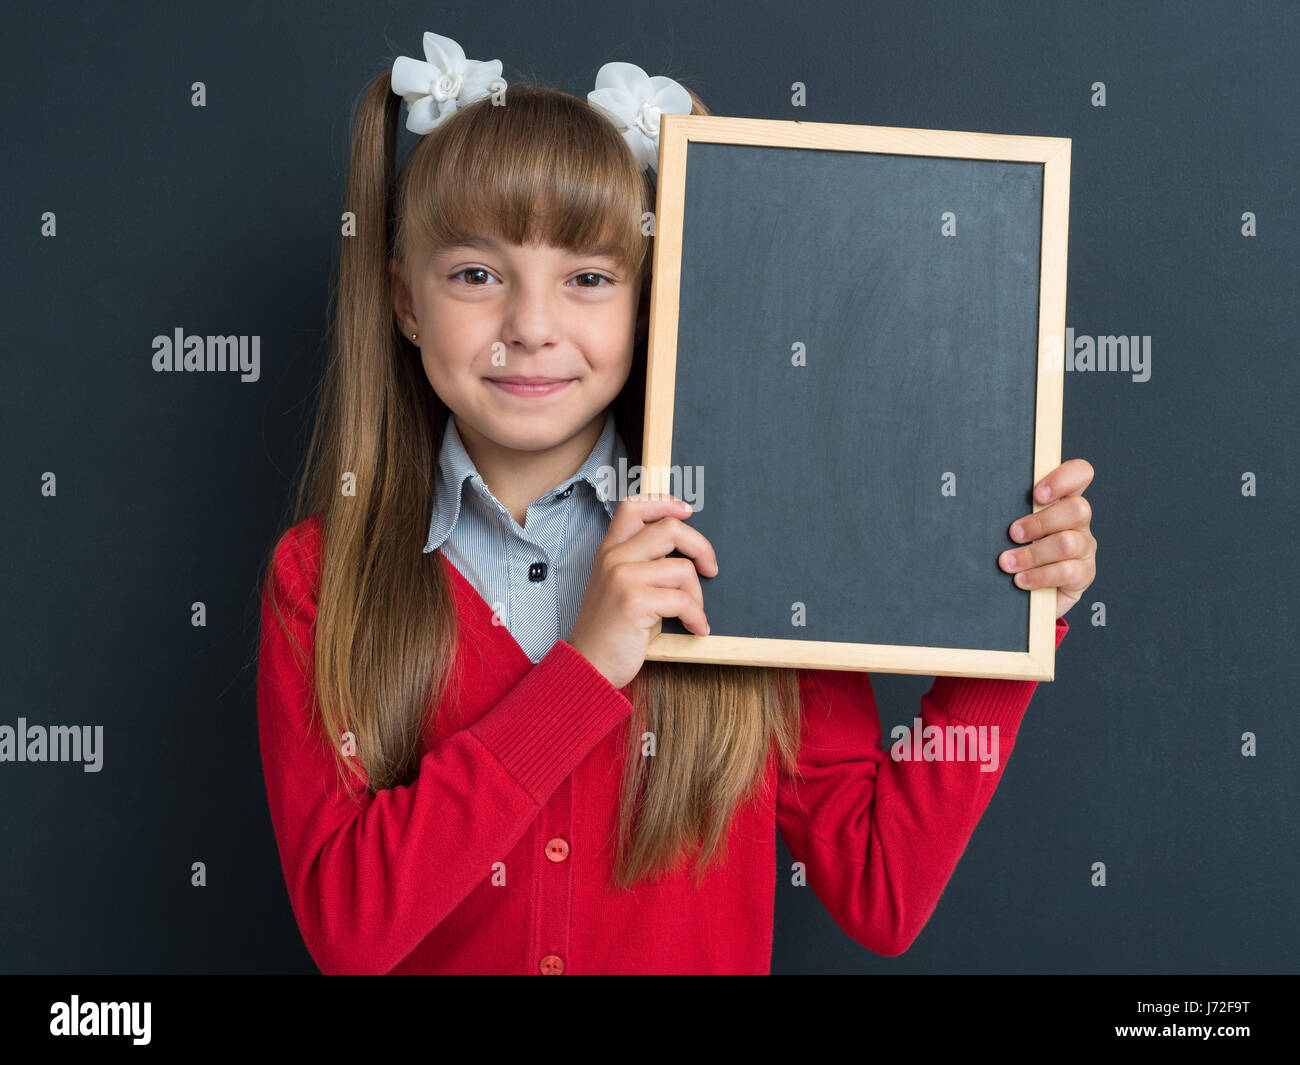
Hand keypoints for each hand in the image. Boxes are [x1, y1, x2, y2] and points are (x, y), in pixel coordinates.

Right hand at [567, 494, 717, 688]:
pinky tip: (695, 628)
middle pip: (670, 528)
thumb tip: (683, 553)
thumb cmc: (609, 632)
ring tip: (694, 615)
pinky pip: (683, 600)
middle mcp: (613, 558)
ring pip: (682, 569)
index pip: (634, 506)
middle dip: (701, 547)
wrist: (587, 666)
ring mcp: (622, 577)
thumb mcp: (618, 588)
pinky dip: (697, 617)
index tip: (687, 511)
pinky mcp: (634, 601)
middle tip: (710, 568)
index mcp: (609, 551)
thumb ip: (640, 565)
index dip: (665, 503)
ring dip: (698, 597)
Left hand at [999, 458, 1097, 619]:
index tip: (1036, 494)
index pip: (1081, 473)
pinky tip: (1020, 579)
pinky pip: (1067, 572)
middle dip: (1040, 522)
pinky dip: (1038, 576)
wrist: (1026, 591)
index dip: (1064, 478)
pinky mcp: (1083, 574)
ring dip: (1032, 553)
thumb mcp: (1013, 526)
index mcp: (1064, 500)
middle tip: (1013, 533)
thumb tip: (981, 498)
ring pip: (1068, 543)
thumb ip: (1009, 510)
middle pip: (1078, 509)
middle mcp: (1079, 522)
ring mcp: (1084, 548)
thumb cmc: (1015, 548)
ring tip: (1007, 563)